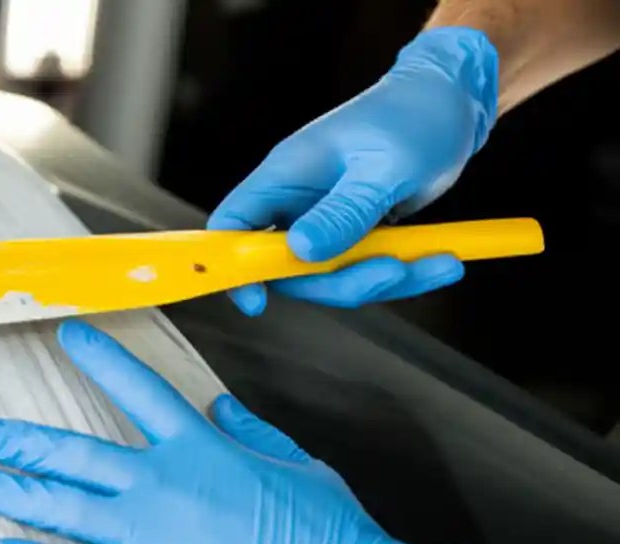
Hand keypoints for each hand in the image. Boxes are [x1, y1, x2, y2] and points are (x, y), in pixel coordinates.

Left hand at [0, 319, 462, 543]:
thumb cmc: (336, 543)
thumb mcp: (299, 467)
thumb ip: (252, 432)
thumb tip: (224, 407)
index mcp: (203, 449)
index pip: (138, 389)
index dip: (98, 358)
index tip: (68, 336)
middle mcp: (162, 484)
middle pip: (74, 453)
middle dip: (22, 441)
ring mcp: (146, 536)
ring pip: (59, 506)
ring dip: (11, 492)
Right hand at [208, 27, 498, 314]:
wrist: (452, 101)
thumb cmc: (414, 116)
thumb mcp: (383, 168)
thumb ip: (343, 212)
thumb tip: (300, 252)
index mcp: (285, 175)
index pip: (233, 224)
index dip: (231, 266)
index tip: (255, 301)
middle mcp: (297, 202)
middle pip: (287, 267)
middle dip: (339, 282)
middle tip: (393, 270)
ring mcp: (326, 219)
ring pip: (331, 276)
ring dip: (382, 280)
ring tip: (439, 261)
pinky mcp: (354, 232)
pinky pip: (363, 270)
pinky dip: (403, 273)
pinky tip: (439, 260)